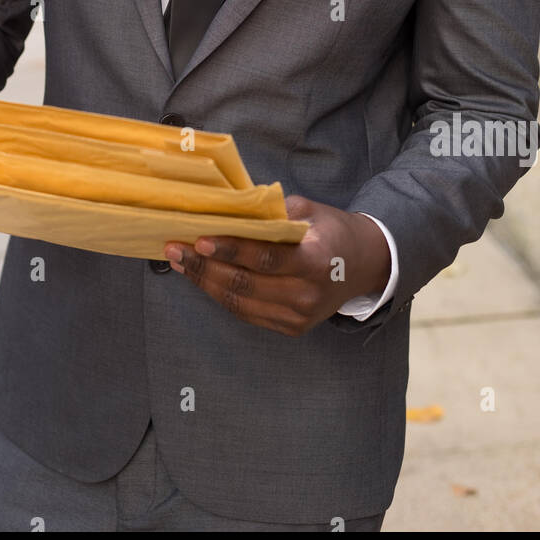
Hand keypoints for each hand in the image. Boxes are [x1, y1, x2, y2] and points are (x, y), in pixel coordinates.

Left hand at [163, 195, 391, 337]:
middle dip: (204, 267)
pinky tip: (201, 277)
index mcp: (315, 261)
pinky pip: (247, 313)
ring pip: (240, 303)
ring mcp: (298, 317)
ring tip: (179, 262)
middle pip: (246, 285)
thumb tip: (227, 211)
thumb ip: (271, 214)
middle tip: (175, 249)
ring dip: (205, 283)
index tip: (200, 240)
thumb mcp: (308, 211)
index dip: (230, 251)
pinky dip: (220, 295)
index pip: (265, 259)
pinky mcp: (291, 327)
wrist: (363, 264)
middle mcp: (307, 295)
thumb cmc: (331, 230)